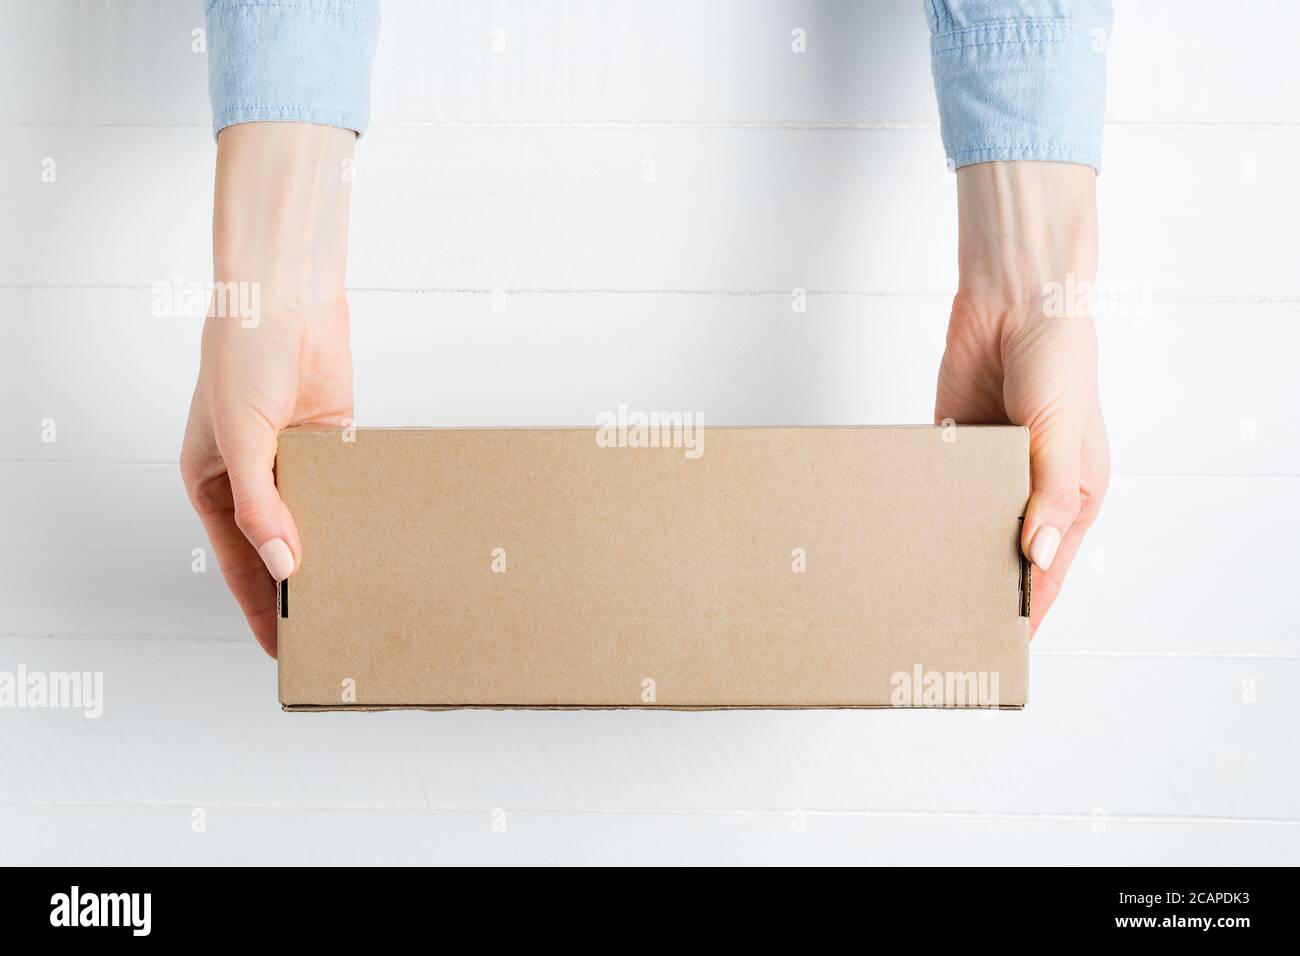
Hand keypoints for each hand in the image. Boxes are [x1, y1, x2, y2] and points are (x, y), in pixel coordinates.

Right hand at [180, 123, 355, 656]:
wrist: (285, 296)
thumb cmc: (241, 356)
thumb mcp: (239, 438)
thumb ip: (258, 505)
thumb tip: (284, 563)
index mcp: (212, 483)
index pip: (237, 560)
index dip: (258, 605)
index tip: (282, 648)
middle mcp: (254, 477)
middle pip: (280, 545)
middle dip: (301, 585)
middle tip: (332, 629)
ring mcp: (297, 460)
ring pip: (318, 519)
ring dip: (336, 549)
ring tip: (363, 594)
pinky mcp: (335, 440)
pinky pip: (347, 486)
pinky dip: (360, 510)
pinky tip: (380, 538)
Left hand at [935, 161, 1109, 636]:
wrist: (1013, 296)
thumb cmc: (1060, 358)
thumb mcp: (1062, 432)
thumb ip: (1049, 495)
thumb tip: (1036, 559)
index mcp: (1073, 495)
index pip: (1047, 569)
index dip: (1026, 608)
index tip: (998, 647)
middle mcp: (1031, 488)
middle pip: (1001, 552)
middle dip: (976, 585)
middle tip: (939, 625)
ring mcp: (989, 466)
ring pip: (962, 523)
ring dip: (942, 549)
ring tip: (910, 588)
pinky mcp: (952, 442)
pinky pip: (935, 485)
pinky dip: (919, 506)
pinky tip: (896, 531)